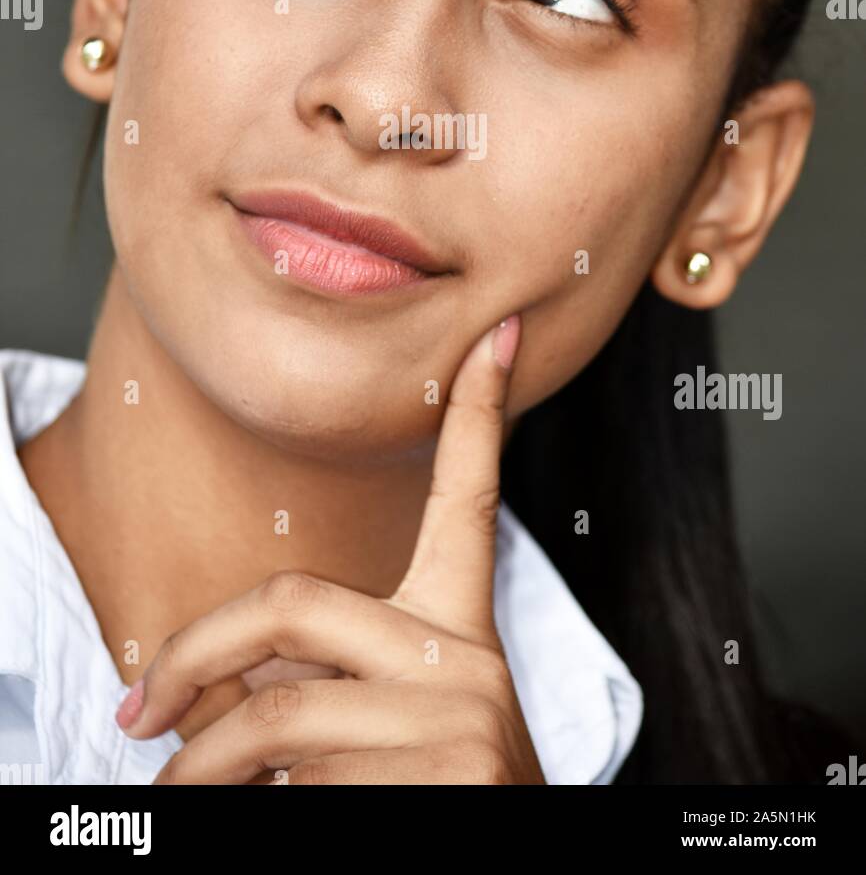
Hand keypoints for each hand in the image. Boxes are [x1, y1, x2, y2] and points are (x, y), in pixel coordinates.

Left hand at [117, 313, 546, 784]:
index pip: (472, 497)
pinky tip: (263, 820)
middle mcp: (467, 659)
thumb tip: (213, 689)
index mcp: (463, 626)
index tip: (494, 332)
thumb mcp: (402, 721)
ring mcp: (457, 721)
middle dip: (192, 654)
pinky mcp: (440, 783)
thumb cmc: (435, 797)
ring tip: (175, 797)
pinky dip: (243, 810)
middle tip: (138, 714)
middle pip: (294, 602)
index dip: (483, 412)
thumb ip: (331, 674)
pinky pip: (291, 786)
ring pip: (273, 717)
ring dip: (197, 768)